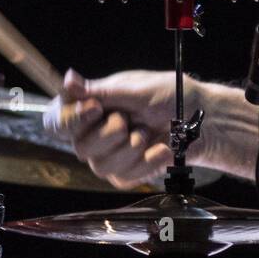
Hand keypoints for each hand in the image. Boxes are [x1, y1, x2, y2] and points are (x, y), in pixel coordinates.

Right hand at [43, 68, 190, 189]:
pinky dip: (147, 162)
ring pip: (101, 166)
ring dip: (131, 148)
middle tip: (131, 120)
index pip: (57, 120)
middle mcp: (93, 132)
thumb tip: (67, 80)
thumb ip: (101, 92)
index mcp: (90, 105)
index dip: (71, 119)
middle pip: (80, 147)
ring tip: (148, 132)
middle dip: (111, 133)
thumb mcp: (136, 89)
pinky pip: (125, 177)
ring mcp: (108, 155)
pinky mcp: (126, 173)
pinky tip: (161, 148)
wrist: (201, 120)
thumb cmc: (171, 96)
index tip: (96, 108)